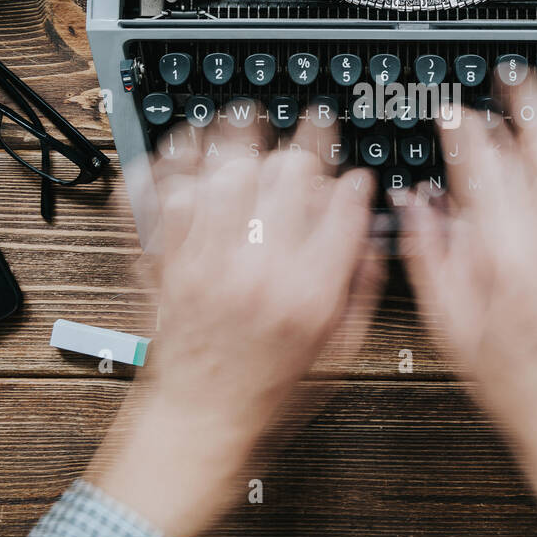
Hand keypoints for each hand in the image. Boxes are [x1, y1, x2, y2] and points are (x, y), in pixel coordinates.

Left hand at [86, 107, 381, 534]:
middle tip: (309, 129)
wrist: (202, 420)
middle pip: (287, 175)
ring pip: (223, 171)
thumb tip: (371, 232)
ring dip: (237, 136)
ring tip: (246, 117)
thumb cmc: (271, 390)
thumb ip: (360, 286)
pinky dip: (173, 165)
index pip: (342, 206)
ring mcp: (206, 262)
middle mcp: (258, 269)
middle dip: (304, 142)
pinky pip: (165, 197)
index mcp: (309, 292)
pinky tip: (188, 145)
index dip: (354, 179)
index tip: (354, 174)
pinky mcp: (168, 262)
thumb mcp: (340, 350)